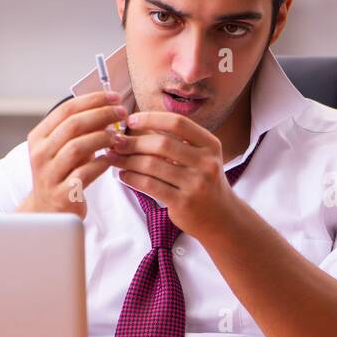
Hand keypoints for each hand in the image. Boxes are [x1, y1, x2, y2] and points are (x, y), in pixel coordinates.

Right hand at [17, 90, 127, 218]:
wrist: (47, 211)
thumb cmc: (62, 173)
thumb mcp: (64, 148)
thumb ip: (80, 129)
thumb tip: (108, 104)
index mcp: (39, 137)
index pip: (65, 110)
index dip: (92, 100)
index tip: (114, 96)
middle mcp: (40, 154)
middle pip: (72, 126)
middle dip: (101, 115)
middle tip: (122, 113)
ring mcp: (49, 175)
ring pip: (77, 147)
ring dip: (102, 138)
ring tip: (119, 136)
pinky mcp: (63, 194)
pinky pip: (85, 173)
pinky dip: (101, 163)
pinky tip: (112, 158)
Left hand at [110, 110, 234, 239]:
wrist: (222, 217)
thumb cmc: (204, 182)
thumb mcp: (202, 157)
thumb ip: (178, 142)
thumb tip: (137, 127)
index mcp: (210, 145)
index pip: (177, 123)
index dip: (151, 118)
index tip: (132, 119)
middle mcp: (206, 163)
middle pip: (162, 144)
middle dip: (134, 142)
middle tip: (116, 142)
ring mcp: (196, 184)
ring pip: (152, 165)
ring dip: (128, 160)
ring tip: (114, 158)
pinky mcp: (183, 202)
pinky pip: (150, 185)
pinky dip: (132, 178)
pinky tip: (124, 175)